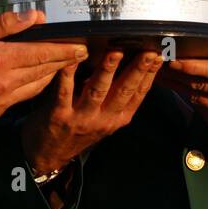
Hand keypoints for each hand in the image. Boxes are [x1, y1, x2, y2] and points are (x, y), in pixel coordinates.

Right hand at [0, 11, 86, 122]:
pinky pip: (23, 98)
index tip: (83, 44)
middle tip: (81, 51)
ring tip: (63, 63)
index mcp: (0, 61)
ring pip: (37, 87)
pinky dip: (33, 86)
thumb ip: (6, 24)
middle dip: (65, 61)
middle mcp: (5, 85)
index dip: (67, 49)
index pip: (44, 54)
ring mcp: (1, 102)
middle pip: (45, 71)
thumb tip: (36, 17)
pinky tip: (37, 77)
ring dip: (52, 74)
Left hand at [20, 49, 162, 173]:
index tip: (158, 56)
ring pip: (98, 90)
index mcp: (118, 118)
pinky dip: (68, 74)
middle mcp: (103, 119)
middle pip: (124, 90)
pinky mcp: (59, 116)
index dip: (150, 75)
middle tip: (147, 52)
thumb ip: (114, 97)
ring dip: (107, 70)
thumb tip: (126, 63)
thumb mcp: (104, 119)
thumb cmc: (78, 131)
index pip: (139, 93)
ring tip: (115, 52)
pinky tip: (73, 59)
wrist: (48, 156)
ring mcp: (82, 118)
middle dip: (137, 70)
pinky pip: (64, 91)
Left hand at [156, 4, 207, 137]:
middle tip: (162, 62)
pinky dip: (184, 97)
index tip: (175, 55)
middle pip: (203, 84)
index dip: (193, 64)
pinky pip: (199, 109)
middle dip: (180, 73)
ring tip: (161, 72)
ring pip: (198, 97)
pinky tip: (174, 87)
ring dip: (177, 85)